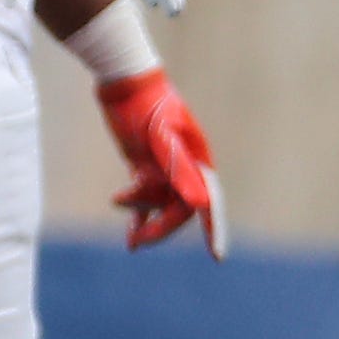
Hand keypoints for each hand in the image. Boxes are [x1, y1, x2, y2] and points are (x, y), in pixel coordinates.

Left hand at [99, 71, 225, 256]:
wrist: (124, 83)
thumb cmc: (147, 107)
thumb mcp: (162, 139)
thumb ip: (179, 171)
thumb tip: (199, 204)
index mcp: (197, 163)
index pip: (207, 203)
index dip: (214, 230)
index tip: (217, 256)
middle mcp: (184, 169)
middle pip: (178, 209)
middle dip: (160, 227)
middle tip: (137, 242)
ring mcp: (164, 168)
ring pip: (158, 203)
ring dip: (141, 213)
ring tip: (121, 207)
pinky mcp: (144, 166)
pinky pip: (145, 198)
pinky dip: (138, 214)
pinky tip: (131, 233)